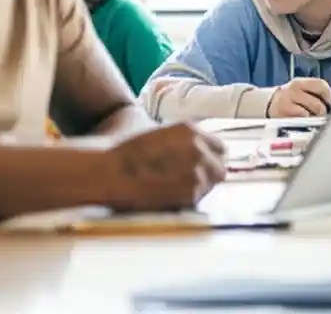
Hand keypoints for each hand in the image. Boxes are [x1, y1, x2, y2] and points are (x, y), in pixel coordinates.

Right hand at [102, 123, 225, 210]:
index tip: (205, 165)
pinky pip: (198, 198)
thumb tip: (195, 153)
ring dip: (199, 187)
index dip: (212, 158)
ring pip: (211, 184)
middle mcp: (199, 148)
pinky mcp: (191, 193)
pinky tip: (169, 196)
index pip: (219, 147)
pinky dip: (187, 199)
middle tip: (194, 181)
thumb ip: (182, 143)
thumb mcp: (158, 135)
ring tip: (175, 189)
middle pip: (220, 167)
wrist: (110, 173)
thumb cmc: (125, 155)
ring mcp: (198, 171)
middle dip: (210, 174)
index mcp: (190, 130)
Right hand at [268, 78, 330, 116]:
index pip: (321, 85)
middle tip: (321, 114)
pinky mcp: (283, 113)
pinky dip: (305, 122)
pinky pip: (302, 118)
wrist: (268, 104)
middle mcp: (293, 90)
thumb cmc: (289, 98)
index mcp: (300, 82)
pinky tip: (303, 122)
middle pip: (317, 102)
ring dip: (315, 118)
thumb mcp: (300, 90)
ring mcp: (287, 101)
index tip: (328, 102)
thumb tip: (330, 103)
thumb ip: (315, 92)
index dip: (328, 96)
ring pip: (310, 112)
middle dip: (322, 111)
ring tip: (312, 118)